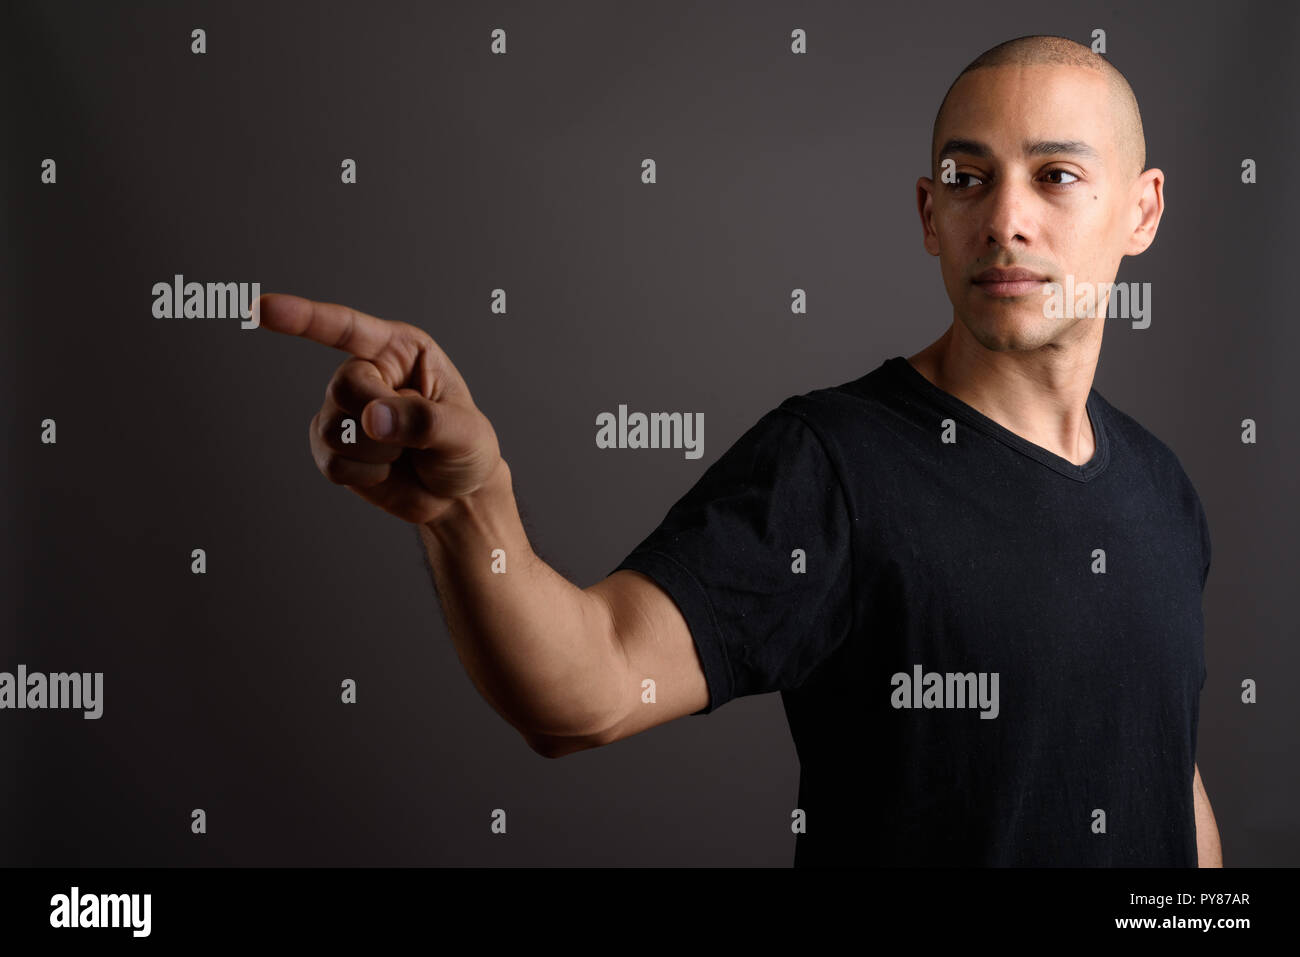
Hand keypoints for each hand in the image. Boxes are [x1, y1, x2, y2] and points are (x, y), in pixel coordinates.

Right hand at [256, 293, 502, 524]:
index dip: (304, 318)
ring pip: (335, 430)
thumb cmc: (467, 449)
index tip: (263, 309)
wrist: (458, 496)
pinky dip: (364, 475)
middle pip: (344, 386)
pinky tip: (385, 471)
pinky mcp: (331, 447)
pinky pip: (331, 462)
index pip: (347, 328)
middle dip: (379, 418)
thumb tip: (373, 419)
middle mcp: (366, 372)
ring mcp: (343, 410)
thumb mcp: (464, 432)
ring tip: (406, 453)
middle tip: (413, 435)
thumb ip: (424, 421)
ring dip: (378, 453)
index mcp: (399, 350)